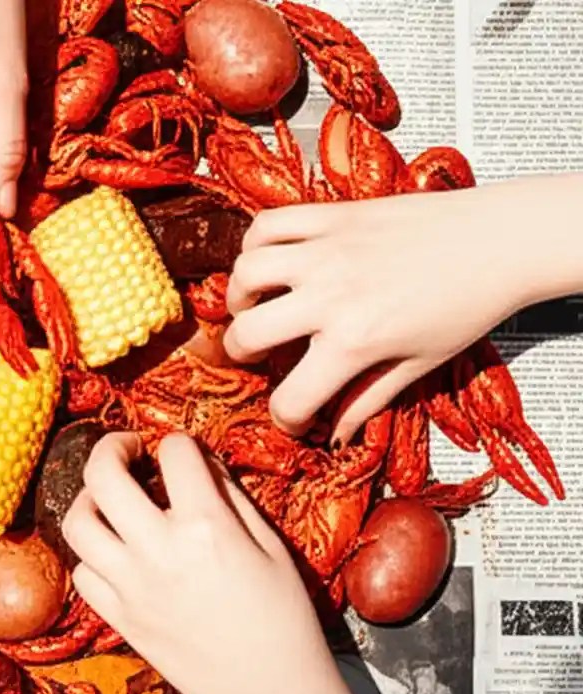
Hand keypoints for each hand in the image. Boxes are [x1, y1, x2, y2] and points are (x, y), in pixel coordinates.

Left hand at [62, 432, 359, 693]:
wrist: (270, 691)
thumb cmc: (283, 619)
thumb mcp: (270, 546)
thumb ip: (230, 496)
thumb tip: (199, 462)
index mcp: (206, 527)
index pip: (175, 453)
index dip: (180, 443)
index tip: (182, 452)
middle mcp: (159, 551)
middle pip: (103, 474)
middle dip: (112, 447)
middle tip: (126, 448)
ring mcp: (132, 586)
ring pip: (78, 523)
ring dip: (90, 500)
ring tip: (110, 499)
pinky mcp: (120, 618)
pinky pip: (83, 573)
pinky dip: (92, 555)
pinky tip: (115, 552)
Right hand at [223, 183, 547, 444]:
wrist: (499, 241)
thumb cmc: (468, 304)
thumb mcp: (420, 365)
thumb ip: (368, 399)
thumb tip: (334, 434)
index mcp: (355, 342)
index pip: (291, 398)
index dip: (286, 417)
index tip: (293, 414)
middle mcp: (330, 296)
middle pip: (247, 334)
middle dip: (241, 354)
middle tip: (256, 355)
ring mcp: (326, 251)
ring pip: (245, 273)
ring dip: (239, 296)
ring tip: (253, 304)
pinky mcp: (330, 216)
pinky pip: (267, 225)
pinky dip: (254, 245)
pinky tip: (268, 261)